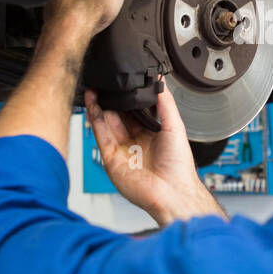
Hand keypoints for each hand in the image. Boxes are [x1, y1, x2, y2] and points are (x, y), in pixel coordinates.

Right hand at [84, 84, 226, 226]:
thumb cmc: (179, 166)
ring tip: (96, 87)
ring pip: (106, 122)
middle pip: (118, 115)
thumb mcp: (175, 126)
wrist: (172, 192)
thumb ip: (165, 104)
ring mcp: (122, 149)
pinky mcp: (111, 158)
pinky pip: (100, 134)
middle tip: (107, 81)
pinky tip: (93, 102)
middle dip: (112, 98)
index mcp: (151, 133)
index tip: (123, 81)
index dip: (128, 97)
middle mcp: (135, 140)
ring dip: (99, 104)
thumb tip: (160, 83)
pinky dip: (95, 118)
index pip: (135, 111)